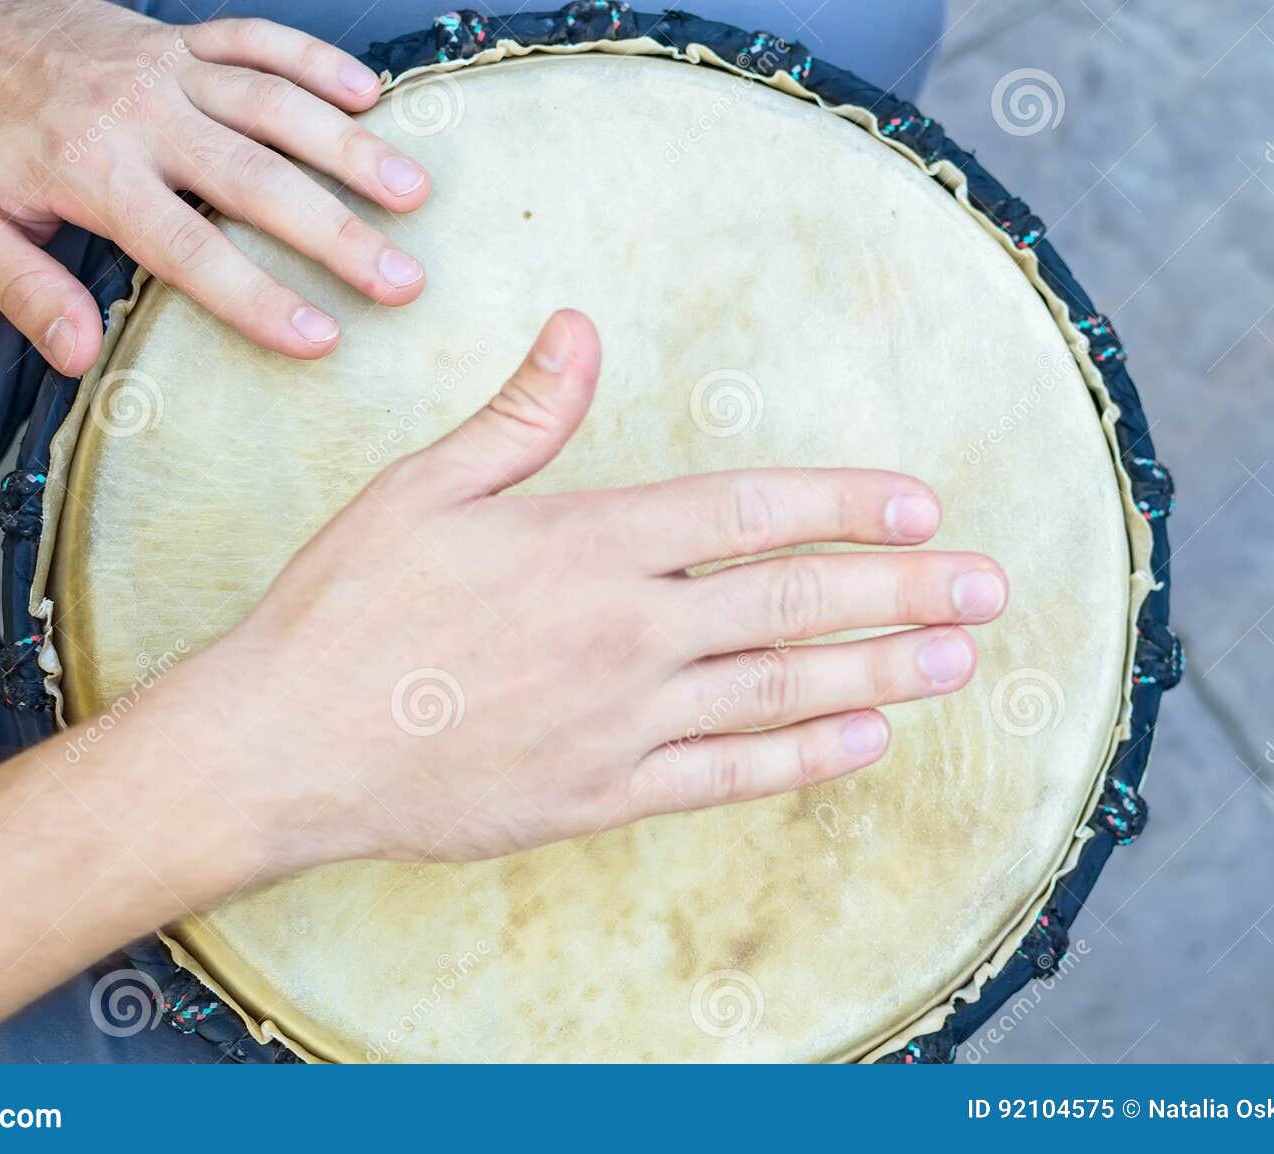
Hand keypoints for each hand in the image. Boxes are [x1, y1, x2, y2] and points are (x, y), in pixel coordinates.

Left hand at [0, 0, 428, 373]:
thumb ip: (28, 293)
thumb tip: (81, 360)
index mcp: (90, 172)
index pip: (189, 247)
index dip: (257, 297)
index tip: (320, 338)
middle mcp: (140, 115)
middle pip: (256, 178)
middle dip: (336, 233)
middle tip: (402, 279)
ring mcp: (166, 68)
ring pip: (274, 104)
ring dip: (349, 148)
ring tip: (414, 192)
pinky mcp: (178, 37)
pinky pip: (259, 39)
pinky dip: (317, 62)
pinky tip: (370, 96)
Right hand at [184, 311, 1008, 867]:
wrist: (285, 745)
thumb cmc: (347, 607)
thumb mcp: (424, 488)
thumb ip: (524, 415)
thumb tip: (582, 328)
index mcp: (586, 541)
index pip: (748, 512)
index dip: (843, 504)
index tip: (920, 503)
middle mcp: (623, 630)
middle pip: (791, 602)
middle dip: (901, 589)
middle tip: (987, 583)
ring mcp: (619, 721)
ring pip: (780, 692)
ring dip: (881, 670)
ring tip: (959, 659)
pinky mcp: (600, 795)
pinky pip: (727, 776)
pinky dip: (804, 758)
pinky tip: (865, 740)